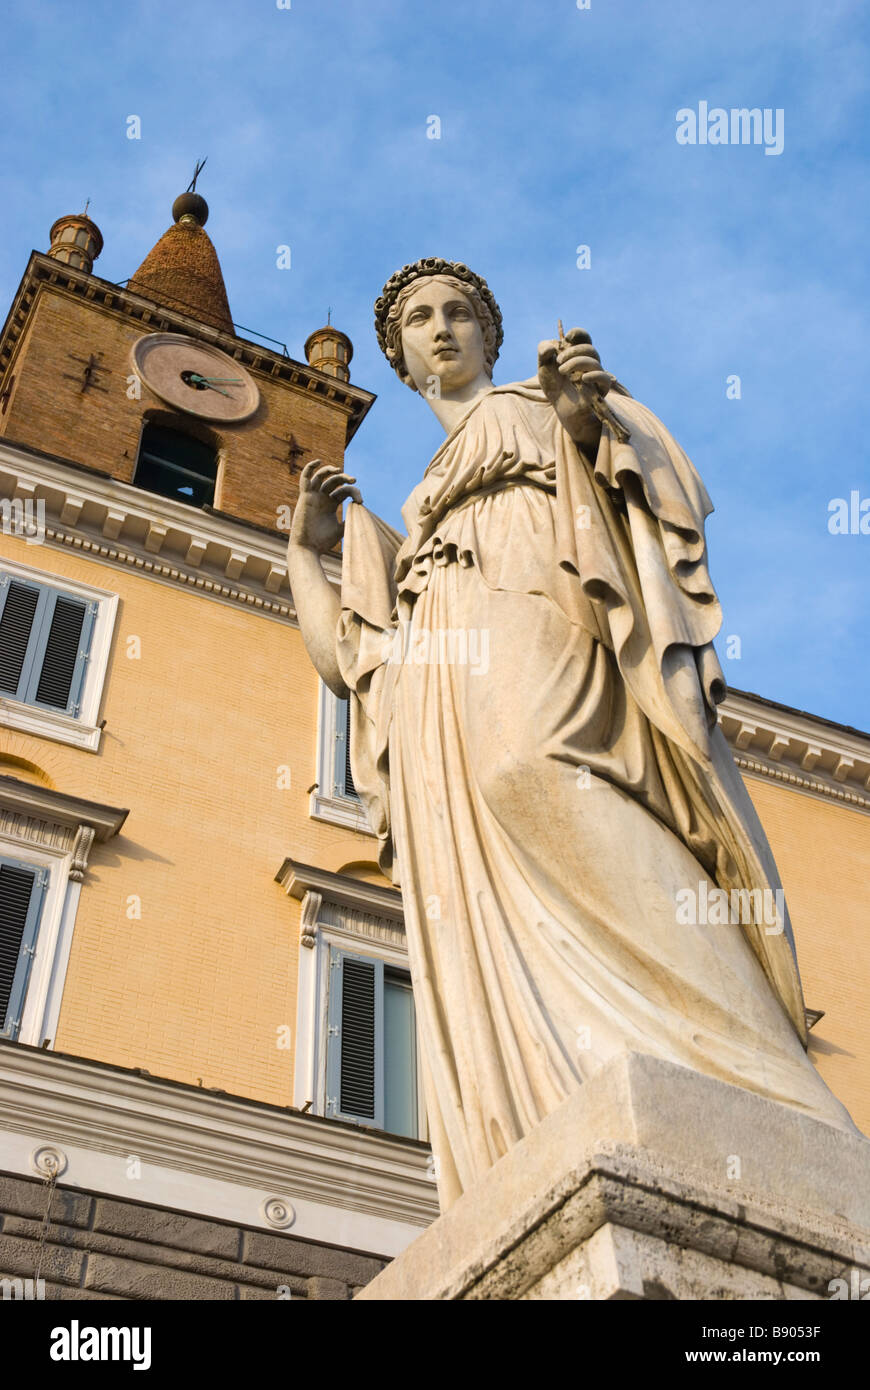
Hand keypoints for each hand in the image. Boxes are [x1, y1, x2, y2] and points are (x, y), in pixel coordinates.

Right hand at [288, 460, 361, 555]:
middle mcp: (322, 498)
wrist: (308, 548)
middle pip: (334, 481)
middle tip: (354, 481)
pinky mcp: (305, 496)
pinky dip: (310, 468)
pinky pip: (305, 478)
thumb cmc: (323, 542)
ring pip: (322, 476)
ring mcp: (313, 496)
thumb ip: (350, 520)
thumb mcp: (341, 529)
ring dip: (331, 471)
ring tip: (340, 471)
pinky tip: (318, 461)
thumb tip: (361, 514)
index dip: (354, 492)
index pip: (344, 490)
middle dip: (345, 478)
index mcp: (330, 504)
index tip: (361, 501)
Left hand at [538, 328, 615, 446]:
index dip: (578, 333)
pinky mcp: (600, 389)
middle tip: (558, 361)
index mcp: (578, 353)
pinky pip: (604, 378)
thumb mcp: (543, 367)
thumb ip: (543, 352)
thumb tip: (550, 347)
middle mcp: (589, 362)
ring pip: (594, 361)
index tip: (567, 337)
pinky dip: (594, 375)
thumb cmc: (554, 385)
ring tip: (562, 371)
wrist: (560, 407)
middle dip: (572, 351)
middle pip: (589, 348)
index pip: (584, 337)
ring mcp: (596, 374)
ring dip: (576, 362)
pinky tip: (582, 379)